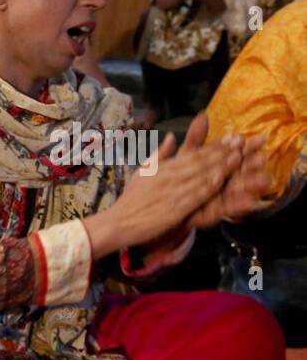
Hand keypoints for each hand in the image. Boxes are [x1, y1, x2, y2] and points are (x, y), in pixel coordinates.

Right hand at [85, 113, 262, 255]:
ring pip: (199, 177)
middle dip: (223, 152)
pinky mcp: (173, 209)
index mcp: (163, 168)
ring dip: (219, 166)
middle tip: (242, 142)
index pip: (193, 154)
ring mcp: (172, 193)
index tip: (233, 138)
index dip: (215, 146)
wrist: (117, 222)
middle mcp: (169, 177)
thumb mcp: (142, 172)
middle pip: (200, 162)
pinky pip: (193, 197)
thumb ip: (159, 155)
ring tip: (238, 157)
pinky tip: (219, 180)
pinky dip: (206, 187)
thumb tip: (171, 136)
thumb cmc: (131, 200)